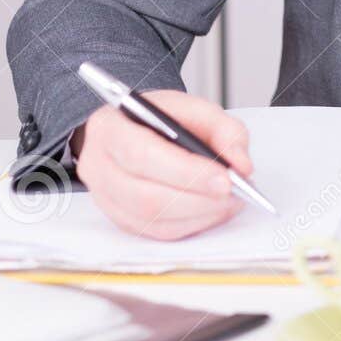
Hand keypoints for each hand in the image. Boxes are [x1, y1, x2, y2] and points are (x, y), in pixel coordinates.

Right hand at [72, 90, 254, 241]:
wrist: (131, 130)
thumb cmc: (158, 118)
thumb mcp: (193, 108)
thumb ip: (224, 130)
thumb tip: (242, 166)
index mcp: (110, 128)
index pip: (144, 155)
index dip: (186, 172)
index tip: (226, 178)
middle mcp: (99, 165)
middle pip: (146, 196)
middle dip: (198, 199)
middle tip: (234, 194)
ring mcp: (105, 197)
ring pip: (152, 220)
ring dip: (198, 215)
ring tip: (229, 202)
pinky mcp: (119, 218)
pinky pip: (156, 232)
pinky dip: (190, 225)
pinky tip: (212, 211)